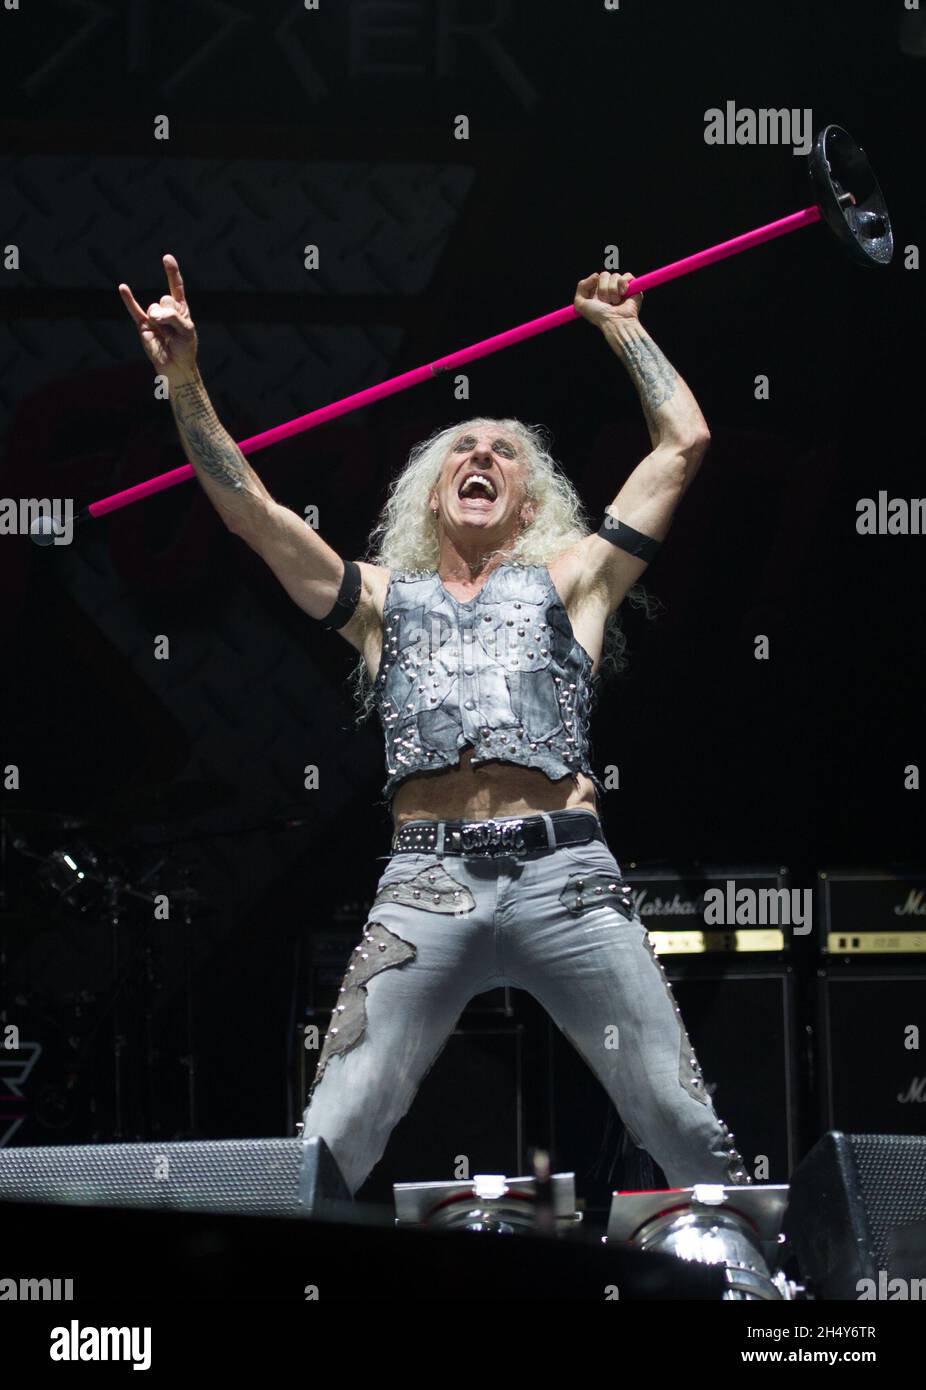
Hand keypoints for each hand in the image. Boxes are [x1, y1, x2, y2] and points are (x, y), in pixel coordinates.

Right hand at [119, 254, 197, 377]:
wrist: (174, 366)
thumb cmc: (185, 348)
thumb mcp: (187, 330)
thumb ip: (173, 317)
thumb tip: (153, 313)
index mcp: (181, 309)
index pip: (176, 287)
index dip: (172, 273)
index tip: (166, 258)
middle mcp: (166, 310)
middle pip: (165, 299)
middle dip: (170, 314)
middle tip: (174, 330)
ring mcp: (154, 317)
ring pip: (154, 307)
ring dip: (160, 321)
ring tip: (165, 334)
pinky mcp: (143, 325)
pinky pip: (134, 310)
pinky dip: (128, 299)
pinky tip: (123, 288)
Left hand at [573, 270, 642, 327]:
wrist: (615, 321)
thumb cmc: (599, 316)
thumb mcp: (580, 304)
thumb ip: (581, 287)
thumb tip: (596, 275)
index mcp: (597, 291)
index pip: (595, 277)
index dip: (593, 285)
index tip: (594, 297)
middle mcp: (609, 288)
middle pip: (604, 275)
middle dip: (603, 290)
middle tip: (606, 302)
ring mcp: (621, 287)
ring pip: (615, 276)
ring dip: (613, 290)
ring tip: (615, 302)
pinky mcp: (633, 286)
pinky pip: (627, 276)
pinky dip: (623, 285)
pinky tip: (624, 295)